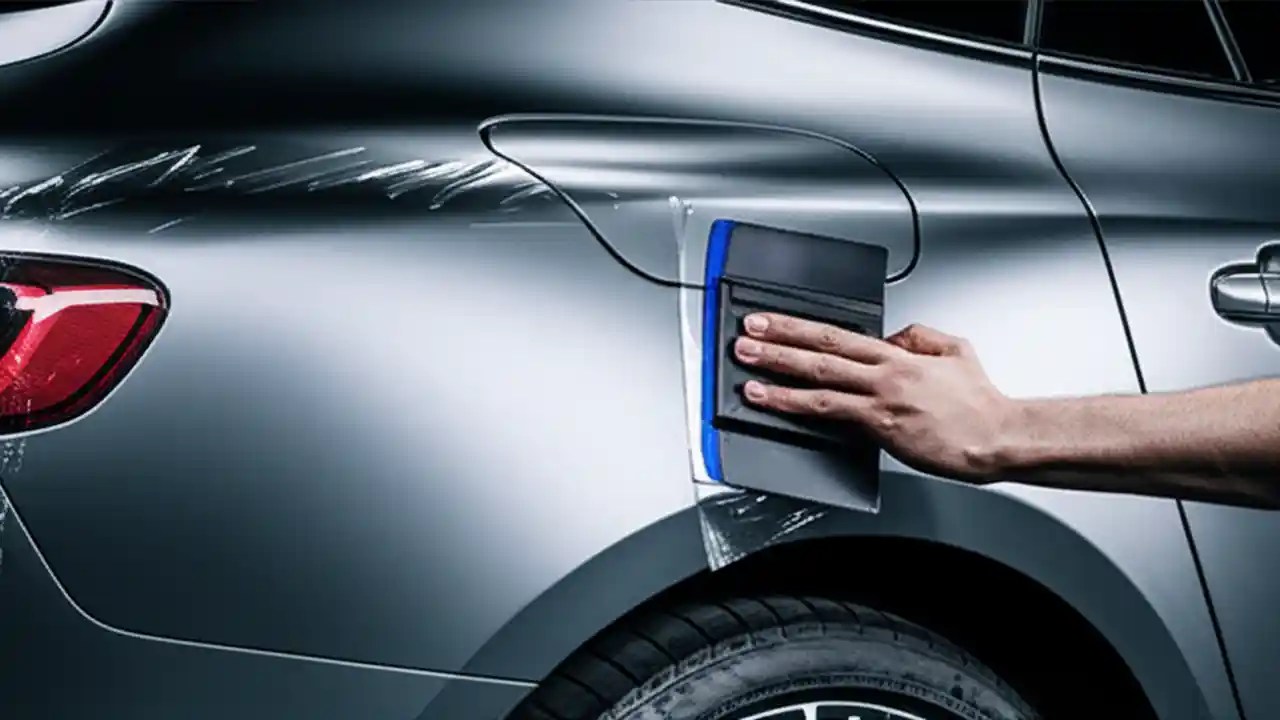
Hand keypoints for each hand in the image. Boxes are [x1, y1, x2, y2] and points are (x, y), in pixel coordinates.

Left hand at [732, 314, 1017, 481]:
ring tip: (749, 370)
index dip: (798, 325)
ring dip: (778, 373)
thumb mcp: (955, 350)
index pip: (837, 333)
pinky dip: (797, 406)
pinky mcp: (880, 426)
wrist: (997, 437)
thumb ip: (920, 336)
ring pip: (818, 380)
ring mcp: (880, 399)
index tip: (770, 320)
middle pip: (820, 351)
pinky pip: (830, 412)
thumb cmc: (980, 405)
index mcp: (899, 354)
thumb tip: (892, 335)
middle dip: (778, 342)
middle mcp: (885, 372)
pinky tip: (776, 403)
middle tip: (745, 335)